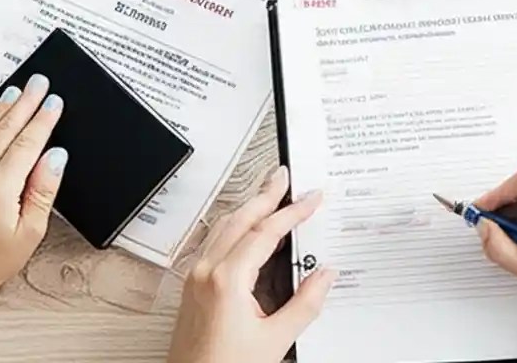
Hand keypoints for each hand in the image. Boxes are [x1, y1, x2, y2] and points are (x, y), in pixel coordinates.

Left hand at [0, 74, 67, 307]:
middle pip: (5, 131)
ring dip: (0, 110)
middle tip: (38, 83)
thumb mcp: (31, 232)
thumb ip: (43, 190)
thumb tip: (55, 157)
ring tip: (15, 91)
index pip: (28, 143)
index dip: (44, 120)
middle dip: (25, 104)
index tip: (55, 101)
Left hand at [168, 166, 335, 362]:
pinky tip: (244, 228)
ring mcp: (195, 277)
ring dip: (248, 206)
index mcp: (228, 279)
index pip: (266, 232)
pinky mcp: (192, 286)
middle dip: (265, 194)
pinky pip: (214, 242)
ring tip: (269, 194)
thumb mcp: (275, 340)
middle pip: (240, 218)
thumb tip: (324, 275)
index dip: (293, 211)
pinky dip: (234, 226)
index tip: (312, 198)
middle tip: (285, 176)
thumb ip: (305, 304)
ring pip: (224, 227)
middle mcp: (206, 271)